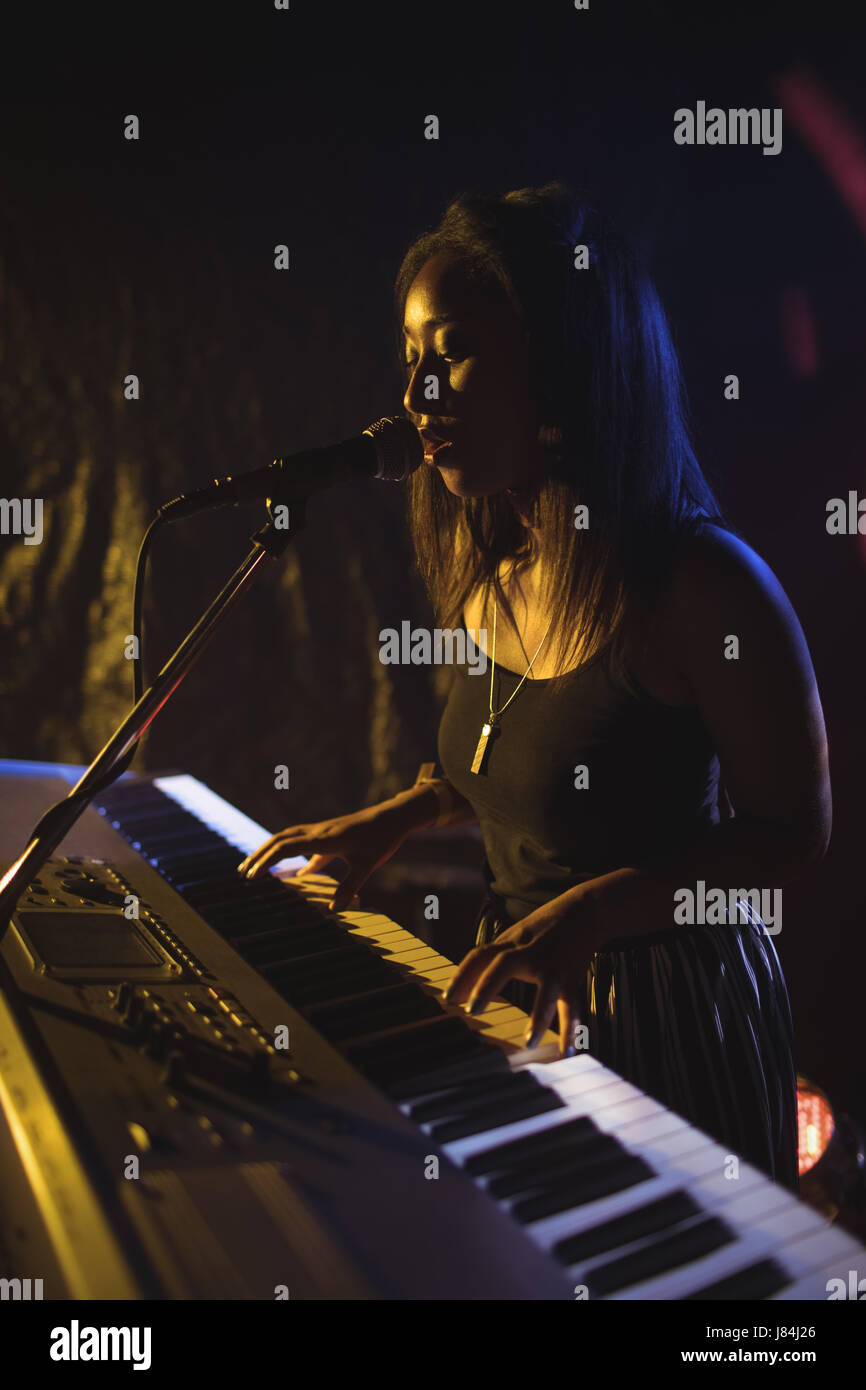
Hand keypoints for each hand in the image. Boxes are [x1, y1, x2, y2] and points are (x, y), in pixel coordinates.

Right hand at [236, 803, 409, 912]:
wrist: (393, 817)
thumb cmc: (381, 839)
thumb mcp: (368, 865)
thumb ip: (350, 887)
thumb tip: (333, 910)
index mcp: (322, 838)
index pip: (285, 848)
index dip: (265, 861)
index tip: (250, 876)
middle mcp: (317, 832)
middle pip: (279, 840)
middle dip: (259, 856)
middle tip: (241, 873)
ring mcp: (322, 832)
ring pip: (288, 839)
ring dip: (271, 852)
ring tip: (258, 868)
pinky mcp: (329, 835)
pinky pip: (303, 844)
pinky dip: (293, 856)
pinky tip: (299, 875)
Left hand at [444, 892, 604, 1058]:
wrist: (585, 911)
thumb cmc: (544, 929)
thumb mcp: (515, 937)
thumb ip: (492, 958)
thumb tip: (461, 987)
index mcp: (511, 944)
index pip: (480, 955)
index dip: (463, 974)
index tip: (448, 998)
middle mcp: (530, 952)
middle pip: (505, 964)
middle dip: (487, 986)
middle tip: (472, 1010)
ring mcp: (553, 965)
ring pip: (546, 989)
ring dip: (539, 1016)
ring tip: (529, 1042)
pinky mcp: (573, 977)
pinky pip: (572, 1005)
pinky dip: (571, 1029)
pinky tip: (566, 1051)